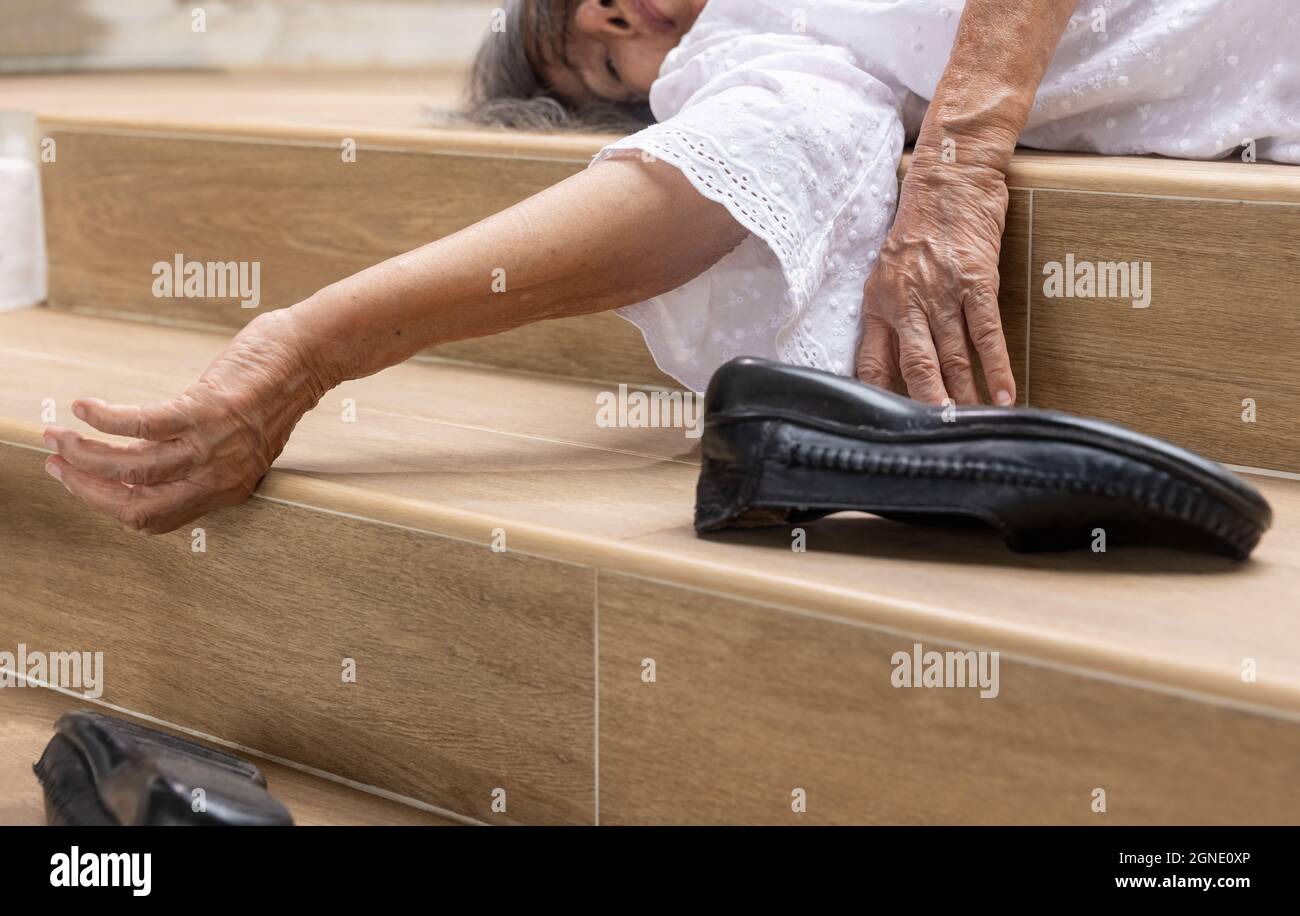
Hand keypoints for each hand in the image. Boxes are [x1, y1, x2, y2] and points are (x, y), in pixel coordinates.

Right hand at [42, 309, 328, 534]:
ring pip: (131, 467)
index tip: (80, 485)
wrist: (309, 354)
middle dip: (87, 490)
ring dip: (85, 453)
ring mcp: (214, 445)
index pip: (156, 518)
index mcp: (228, 488)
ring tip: (58, 435)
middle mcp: (222, 476)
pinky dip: (103, 418)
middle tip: (57, 465)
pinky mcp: (207, 410)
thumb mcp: (232, 438)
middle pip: (137, 505)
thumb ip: (188, 455)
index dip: (109, 507)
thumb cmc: (269, 389)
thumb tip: (132, 461)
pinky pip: (140, 424)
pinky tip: (82, 408)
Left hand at [855, 155, 1015, 405]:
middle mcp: (905, 301)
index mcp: (878, 302)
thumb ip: (890, 313)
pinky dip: (996, 367)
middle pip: (915, 367)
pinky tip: (1004, 394)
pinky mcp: (976, 281)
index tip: (889, 427)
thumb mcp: (889, 271)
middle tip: (937, 436)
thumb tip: (897, 357)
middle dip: (927, 405)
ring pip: (952, 356)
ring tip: (972, 425)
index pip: (871, 362)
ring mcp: (941, 292)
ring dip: (965, 394)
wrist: (949, 178)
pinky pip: (986, 333)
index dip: (879, 397)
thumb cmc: (920, 225)